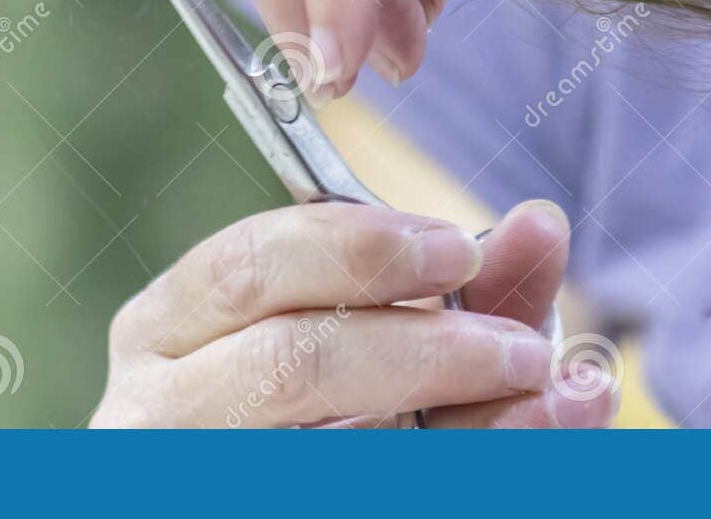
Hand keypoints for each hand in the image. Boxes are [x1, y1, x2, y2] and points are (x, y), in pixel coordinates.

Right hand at [91, 199, 617, 427]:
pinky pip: (354, 486)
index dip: (358, 250)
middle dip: (420, 350)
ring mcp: (188, 478)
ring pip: (327, 452)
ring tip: (552, 402)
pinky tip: (531, 450)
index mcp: (169, 326)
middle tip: (521, 350)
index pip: (250, 264)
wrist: (292, 465)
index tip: (460, 251)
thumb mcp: (381, 328)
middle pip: (286, 364)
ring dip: (463, 427)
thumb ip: (458, 285)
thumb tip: (540, 225)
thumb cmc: (329, 399)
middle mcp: (158, 408)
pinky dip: (457, 470)